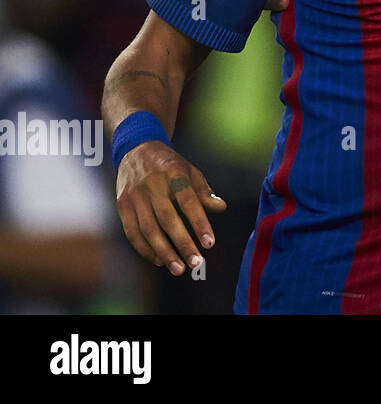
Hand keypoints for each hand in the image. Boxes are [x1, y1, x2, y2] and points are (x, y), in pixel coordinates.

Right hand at [114, 142, 225, 275]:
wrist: (136, 150)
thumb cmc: (170, 166)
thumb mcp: (190, 171)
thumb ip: (204, 191)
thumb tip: (221, 207)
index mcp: (174, 173)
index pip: (188, 201)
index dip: (199, 223)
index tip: (209, 243)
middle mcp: (152, 185)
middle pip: (167, 218)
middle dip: (182, 243)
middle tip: (196, 263)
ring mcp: (134, 195)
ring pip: (148, 229)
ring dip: (163, 252)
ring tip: (179, 268)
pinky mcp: (122, 205)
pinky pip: (132, 232)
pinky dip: (145, 249)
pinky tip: (159, 261)